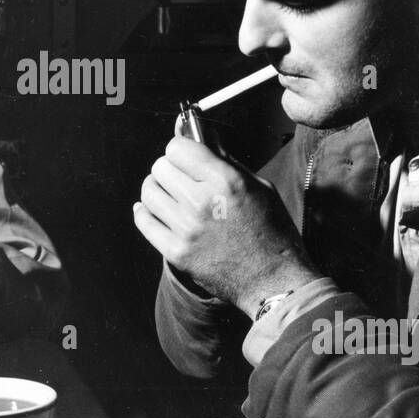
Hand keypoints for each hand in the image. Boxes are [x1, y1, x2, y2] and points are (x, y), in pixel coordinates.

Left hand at [133, 136, 318, 314]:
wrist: (274, 282)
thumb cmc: (273, 233)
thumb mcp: (259, 188)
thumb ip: (226, 162)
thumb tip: (203, 135)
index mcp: (225, 181)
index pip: (177, 147)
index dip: (181, 148)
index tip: (186, 155)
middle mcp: (202, 202)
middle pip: (160, 167)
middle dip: (170, 168)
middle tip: (180, 176)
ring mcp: (186, 230)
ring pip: (148, 193)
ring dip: (157, 189)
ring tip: (169, 194)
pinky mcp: (177, 253)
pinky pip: (144, 222)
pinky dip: (145, 212)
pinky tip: (153, 209)